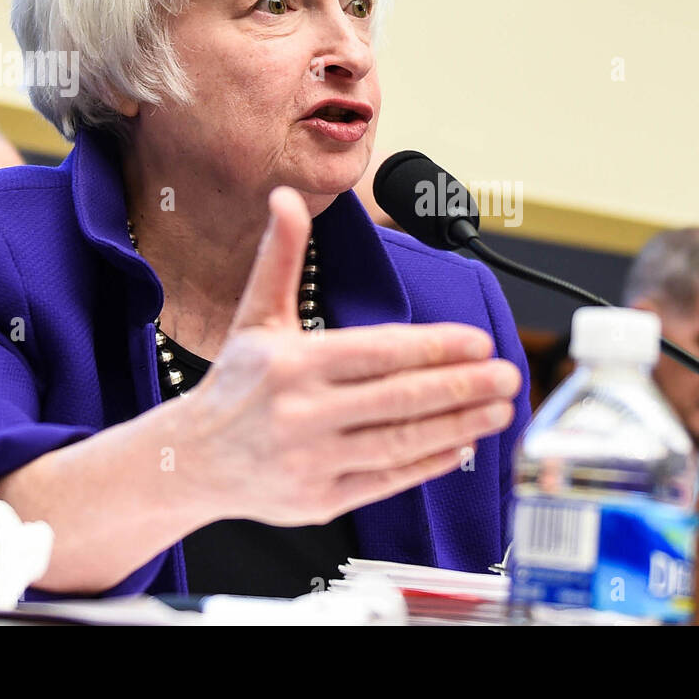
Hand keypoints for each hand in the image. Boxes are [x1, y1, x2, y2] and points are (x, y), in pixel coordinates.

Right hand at [180, 186, 520, 526]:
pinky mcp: (320, 500)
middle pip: (399, 398)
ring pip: (400, 442)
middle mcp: (303, 414)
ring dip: (458, 425)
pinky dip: (428, 464)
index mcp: (293, 364)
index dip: (435, 348)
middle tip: (508, 375)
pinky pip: (386, 481)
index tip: (479, 343)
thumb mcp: (255, 317)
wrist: (190, 462)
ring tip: (499, 410)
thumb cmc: (234, 385)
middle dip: (462, 386)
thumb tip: (285, 198)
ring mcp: (313, 461)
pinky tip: (462, 446)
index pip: (379, 352)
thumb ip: (279, 258)